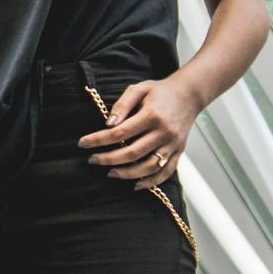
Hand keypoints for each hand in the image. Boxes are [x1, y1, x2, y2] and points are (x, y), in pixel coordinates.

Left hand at [77, 74, 202, 187]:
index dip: (98, 140)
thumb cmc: (161, 91)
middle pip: (132, 153)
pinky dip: (151, 182)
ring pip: (148, 167)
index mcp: (152, 115)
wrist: (189, 94)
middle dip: (108, 159)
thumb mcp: (139, 89)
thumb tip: (108, 124)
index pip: (120, 133)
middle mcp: (163, 132)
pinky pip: (166, 172)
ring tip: (111, 173)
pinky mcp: (179, 152)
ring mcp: (172, 144)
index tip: (83, 143)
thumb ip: (123, 104)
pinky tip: (136, 185)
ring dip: (127, 174)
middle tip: (93, 160)